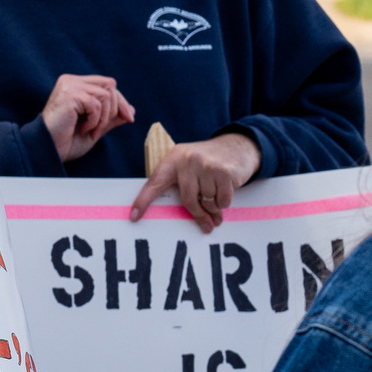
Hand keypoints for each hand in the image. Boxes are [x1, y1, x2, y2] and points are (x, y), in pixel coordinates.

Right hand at [40, 74, 133, 161]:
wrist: (49, 150)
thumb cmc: (67, 140)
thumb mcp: (95, 127)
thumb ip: (111, 117)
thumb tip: (131, 110)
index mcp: (76, 85)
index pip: (107, 85)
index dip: (121, 101)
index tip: (129, 119)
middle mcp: (71, 81)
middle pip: (110, 85)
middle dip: (114, 109)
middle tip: (101, 130)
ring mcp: (69, 85)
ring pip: (105, 95)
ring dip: (103, 119)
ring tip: (91, 132)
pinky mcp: (69, 94)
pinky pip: (96, 105)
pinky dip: (94, 121)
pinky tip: (83, 129)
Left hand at [131, 131, 261, 232]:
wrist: (238, 146)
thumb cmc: (209, 162)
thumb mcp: (190, 166)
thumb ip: (182, 184)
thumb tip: (184, 216)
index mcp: (173, 159)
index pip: (155, 183)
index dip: (143, 201)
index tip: (134, 217)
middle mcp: (187, 160)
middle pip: (188, 200)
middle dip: (199, 215)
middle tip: (207, 225)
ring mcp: (206, 164)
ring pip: (207, 202)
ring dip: (214, 207)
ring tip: (218, 197)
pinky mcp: (223, 171)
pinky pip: (222, 200)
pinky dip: (225, 202)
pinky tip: (226, 190)